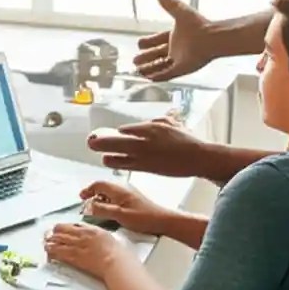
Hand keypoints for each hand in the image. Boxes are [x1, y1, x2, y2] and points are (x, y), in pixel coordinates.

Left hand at [44, 222, 123, 279]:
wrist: (116, 262)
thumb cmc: (116, 252)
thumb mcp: (106, 236)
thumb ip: (95, 233)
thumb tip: (90, 234)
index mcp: (90, 229)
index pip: (70, 225)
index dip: (62, 227)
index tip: (59, 229)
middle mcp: (81, 235)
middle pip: (60, 230)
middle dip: (53, 233)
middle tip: (49, 236)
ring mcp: (77, 246)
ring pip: (57, 241)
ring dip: (50, 242)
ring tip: (47, 244)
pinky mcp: (74, 258)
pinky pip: (59, 253)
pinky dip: (52, 252)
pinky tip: (49, 253)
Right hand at [79, 180, 169, 235]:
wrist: (163, 221)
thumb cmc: (145, 218)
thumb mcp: (119, 215)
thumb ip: (102, 210)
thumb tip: (88, 206)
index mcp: (119, 190)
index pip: (98, 184)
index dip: (88, 190)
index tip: (82, 198)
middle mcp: (123, 189)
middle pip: (103, 188)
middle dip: (93, 195)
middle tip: (88, 205)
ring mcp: (128, 194)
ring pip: (109, 193)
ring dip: (101, 200)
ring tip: (98, 211)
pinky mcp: (132, 200)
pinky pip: (116, 198)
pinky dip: (109, 203)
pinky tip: (111, 213)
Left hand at [88, 116, 206, 177]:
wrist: (197, 158)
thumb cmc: (185, 140)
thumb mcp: (170, 123)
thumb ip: (155, 122)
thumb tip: (143, 125)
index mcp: (150, 128)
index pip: (125, 130)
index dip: (115, 132)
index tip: (107, 132)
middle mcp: (143, 141)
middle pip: (114, 141)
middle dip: (100, 142)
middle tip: (91, 141)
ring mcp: (144, 156)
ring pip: (116, 156)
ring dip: (106, 154)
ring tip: (99, 153)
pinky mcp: (146, 168)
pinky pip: (126, 165)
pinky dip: (116, 162)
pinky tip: (109, 160)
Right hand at [132, 0, 215, 81]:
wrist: (212, 38)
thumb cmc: (198, 25)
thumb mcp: (179, 11)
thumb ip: (168, 1)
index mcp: (174, 36)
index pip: (157, 40)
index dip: (148, 42)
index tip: (139, 44)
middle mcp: (175, 48)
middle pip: (156, 54)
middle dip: (145, 58)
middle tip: (134, 60)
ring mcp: (178, 60)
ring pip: (159, 66)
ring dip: (148, 68)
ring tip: (137, 71)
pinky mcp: (181, 69)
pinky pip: (166, 74)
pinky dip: (157, 76)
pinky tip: (147, 78)